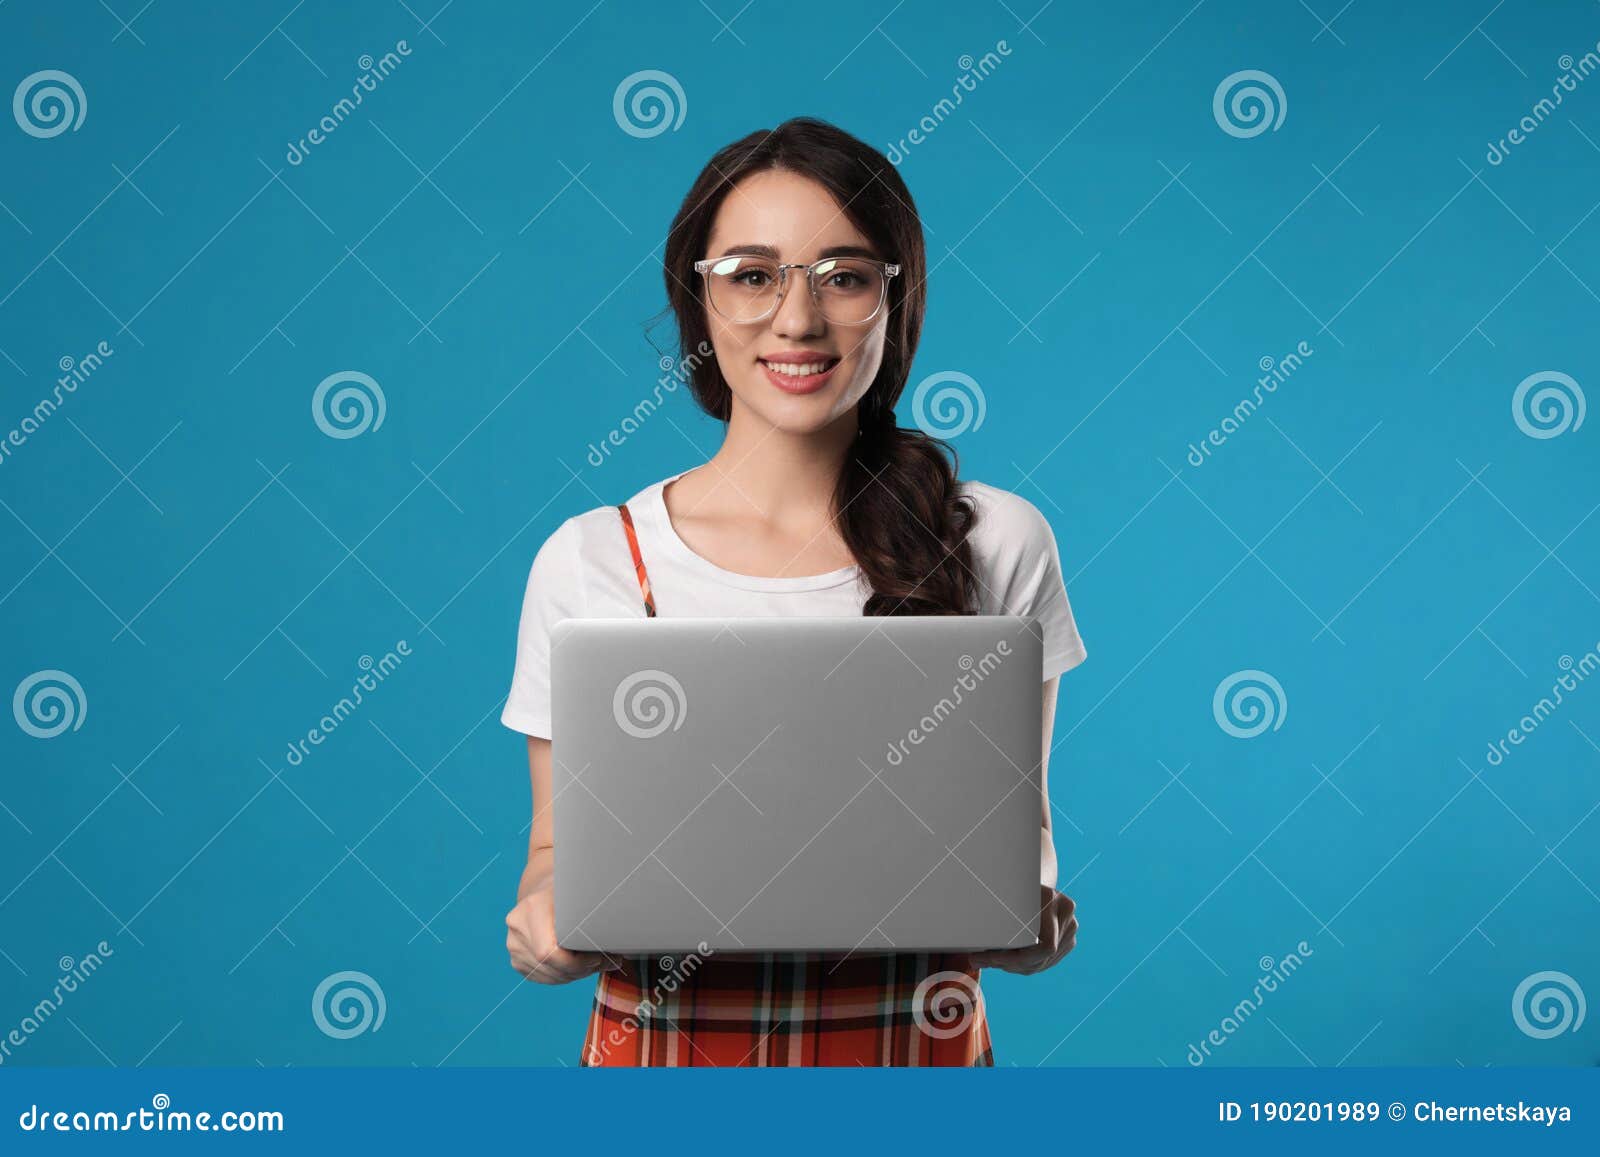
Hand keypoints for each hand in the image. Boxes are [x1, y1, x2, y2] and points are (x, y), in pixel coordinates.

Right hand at [505, 884, 622, 983]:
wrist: (544, 891)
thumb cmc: (570, 892)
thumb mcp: (582, 894)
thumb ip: (596, 915)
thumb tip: (619, 947)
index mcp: (532, 908)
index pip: (549, 952)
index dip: (578, 963)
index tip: (600, 956)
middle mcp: (517, 927)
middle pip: (552, 967)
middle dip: (583, 969)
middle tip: (605, 960)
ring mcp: (514, 945)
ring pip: (550, 976)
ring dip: (576, 974)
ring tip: (594, 960)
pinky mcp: (516, 959)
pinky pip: (544, 978)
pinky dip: (564, 975)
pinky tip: (577, 963)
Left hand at [968, 885, 1076, 974]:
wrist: (1035, 880)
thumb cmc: (1016, 883)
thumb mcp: (1008, 890)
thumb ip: (997, 913)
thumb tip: (975, 941)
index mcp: (1058, 904)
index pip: (1046, 946)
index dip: (1017, 958)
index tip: (990, 957)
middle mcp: (1069, 919)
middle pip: (1041, 958)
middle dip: (1009, 964)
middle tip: (980, 960)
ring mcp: (1070, 932)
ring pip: (1041, 964)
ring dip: (1013, 967)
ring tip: (988, 960)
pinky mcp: (1067, 942)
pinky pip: (1044, 963)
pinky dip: (1023, 965)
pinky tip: (1004, 962)